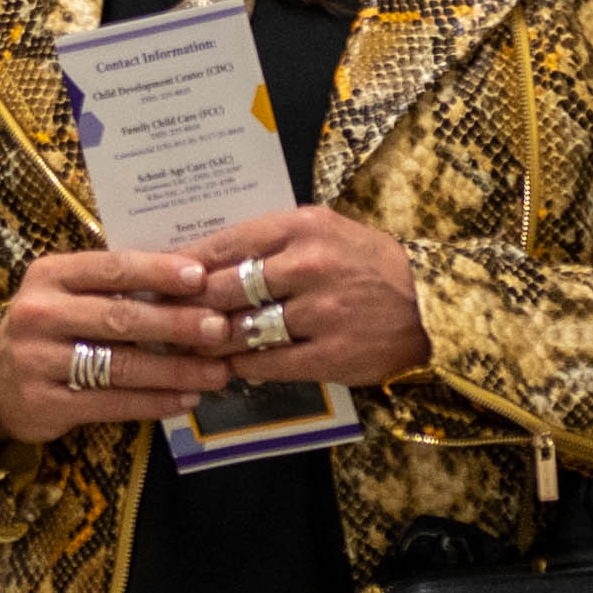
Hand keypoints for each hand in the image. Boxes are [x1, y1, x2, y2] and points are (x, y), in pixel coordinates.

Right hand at [0, 247, 243, 444]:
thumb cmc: (51, 328)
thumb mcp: (69, 294)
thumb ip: (116, 286)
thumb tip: (194, 280)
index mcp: (49, 275)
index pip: (111, 268)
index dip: (158, 271)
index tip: (201, 276)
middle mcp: (38, 314)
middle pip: (120, 318)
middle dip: (176, 324)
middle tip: (220, 329)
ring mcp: (36, 360)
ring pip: (119, 365)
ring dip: (174, 370)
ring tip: (216, 373)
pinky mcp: (43, 403)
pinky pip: (110, 403)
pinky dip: (152, 402)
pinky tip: (184, 400)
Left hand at [168, 206, 427, 388]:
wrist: (433, 303)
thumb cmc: (369, 263)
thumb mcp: (324, 232)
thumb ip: (271, 241)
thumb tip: (204, 260)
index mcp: (303, 226)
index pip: (224, 244)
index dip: (183, 266)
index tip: (158, 279)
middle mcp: (308, 265)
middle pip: (223, 288)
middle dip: (187, 307)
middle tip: (162, 319)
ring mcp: (320, 312)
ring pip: (239, 329)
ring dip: (208, 341)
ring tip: (187, 346)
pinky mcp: (329, 354)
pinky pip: (266, 364)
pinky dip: (241, 366)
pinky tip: (229, 366)